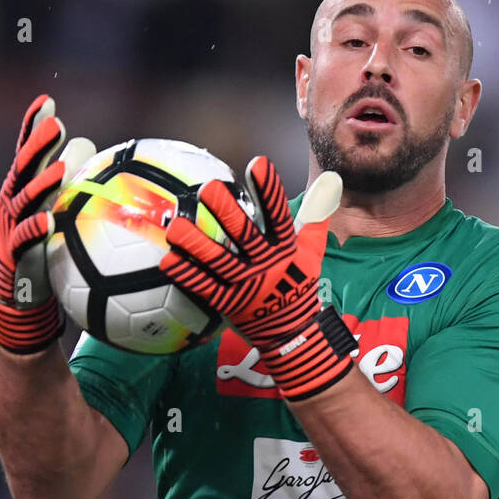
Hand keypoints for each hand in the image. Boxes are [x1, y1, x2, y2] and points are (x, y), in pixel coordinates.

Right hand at [0, 93, 95, 354]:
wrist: (23, 298)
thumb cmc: (48, 255)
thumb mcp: (64, 222)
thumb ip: (80, 196)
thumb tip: (119, 172)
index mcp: (22, 191)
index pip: (26, 153)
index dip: (32, 126)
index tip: (47, 100)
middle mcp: (12, 204)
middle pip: (23, 168)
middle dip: (36, 145)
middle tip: (54, 125)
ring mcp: (9, 228)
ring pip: (23, 201)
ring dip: (41, 184)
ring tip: (60, 170)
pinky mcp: (11, 254)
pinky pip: (24, 239)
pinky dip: (35, 229)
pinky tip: (50, 220)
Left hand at [160, 156, 357, 400]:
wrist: (292, 333)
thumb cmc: (298, 285)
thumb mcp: (312, 252)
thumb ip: (315, 216)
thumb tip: (329, 181)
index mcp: (286, 249)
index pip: (279, 216)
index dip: (269, 191)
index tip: (257, 165)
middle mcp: (265, 266)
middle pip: (245, 236)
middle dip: (227, 212)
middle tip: (209, 189)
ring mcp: (245, 286)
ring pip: (219, 261)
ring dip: (196, 243)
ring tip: (176, 226)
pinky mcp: (228, 304)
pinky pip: (204, 287)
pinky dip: (186, 274)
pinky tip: (168, 260)